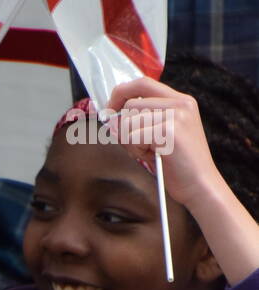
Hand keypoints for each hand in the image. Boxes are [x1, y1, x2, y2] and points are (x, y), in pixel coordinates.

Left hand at [106, 77, 223, 210]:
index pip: (142, 83)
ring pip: (129, 120)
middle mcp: (180, 103)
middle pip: (131, 104)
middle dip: (125, 129)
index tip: (110, 108)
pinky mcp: (169, 131)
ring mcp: (176, 115)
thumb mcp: (161, 137)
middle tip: (140, 148)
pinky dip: (135, 150)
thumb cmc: (179, 167)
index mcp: (180, 101)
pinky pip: (133, 136)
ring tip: (150, 153)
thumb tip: (111, 118)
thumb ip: (142, 122)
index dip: (121, 93)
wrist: (201, 186)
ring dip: (131, 142)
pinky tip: (152, 157)